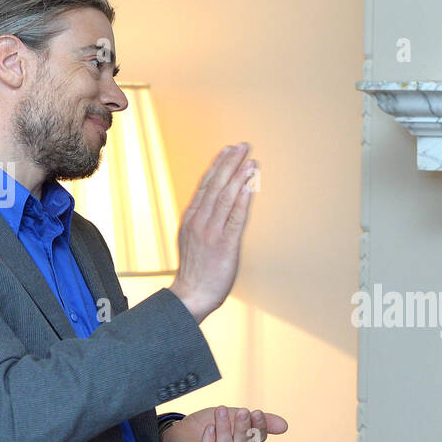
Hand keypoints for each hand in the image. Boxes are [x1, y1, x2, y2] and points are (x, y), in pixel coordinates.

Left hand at [162, 406, 287, 441]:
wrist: (183, 431)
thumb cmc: (212, 423)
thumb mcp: (234, 416)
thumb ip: (257, 420)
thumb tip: (285, 426)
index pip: (258, 439)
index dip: (259, 427)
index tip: (257, 412)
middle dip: (243, 427)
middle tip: (241, 411)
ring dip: (224, 428)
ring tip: (220, 410)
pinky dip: (209, 439)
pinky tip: (209, 427)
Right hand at [169, 143, 257, 322]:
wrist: (191, 296)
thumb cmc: (196, 271)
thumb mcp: (191, 240)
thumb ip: (201, 221)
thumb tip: (212, 206)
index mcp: (191, 218)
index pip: (206, 185)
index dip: (218, 166)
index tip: (228, 150)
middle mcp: (200, 221)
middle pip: (216, 185)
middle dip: (230, 163)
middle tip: (243, 146)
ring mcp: (211, 231)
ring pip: (226, 196)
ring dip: (239, 176)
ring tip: (250, 160)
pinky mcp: (225, 244)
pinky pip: (235, 217)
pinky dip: (243, 199)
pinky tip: (249, 185)